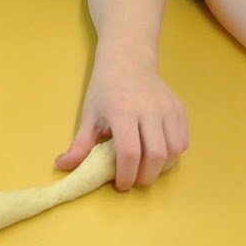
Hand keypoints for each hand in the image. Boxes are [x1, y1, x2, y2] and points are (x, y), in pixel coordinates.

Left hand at [55, 50, 187, 190]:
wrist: (128, 61)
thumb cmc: (105, 89)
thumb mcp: (89, 115)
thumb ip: (80, 144)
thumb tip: (62, 166)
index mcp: (122, 111)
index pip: (129, 152)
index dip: (127, 174)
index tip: (121, 184)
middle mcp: (149, 109)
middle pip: (155, 155)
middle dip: (145, 176)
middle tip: (134, 180)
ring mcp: (167, 108)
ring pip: (173, 150)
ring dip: (161, 168)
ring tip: (146, 169)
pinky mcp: (180, 109)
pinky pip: (183, 141)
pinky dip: (173, 155)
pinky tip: (158, 155)